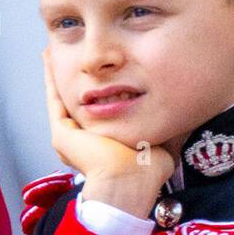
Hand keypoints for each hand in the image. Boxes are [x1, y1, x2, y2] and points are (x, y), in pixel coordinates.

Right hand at [42, 48, 173, 218]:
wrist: (130, 182)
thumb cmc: (148, 169)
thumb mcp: (156, 137)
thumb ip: (162, 122)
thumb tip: (184, 108)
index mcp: (100, 144)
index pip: (94, 111)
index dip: (94, 90)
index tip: (98, 71)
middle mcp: (81, 141)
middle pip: (73, 102)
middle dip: (71, 78)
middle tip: (65, 55)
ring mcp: (68, 138)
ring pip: (60, 99)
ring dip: (56, 75)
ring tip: (52, 52)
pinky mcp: (62, 135)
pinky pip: (54, 101)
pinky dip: (50, 79)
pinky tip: (49, 59)